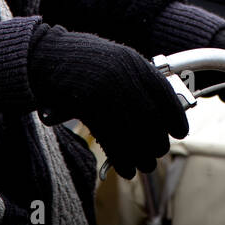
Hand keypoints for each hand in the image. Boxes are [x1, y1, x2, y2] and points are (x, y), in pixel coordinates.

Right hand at [28, 24, 188, 178]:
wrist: (44, 56)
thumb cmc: (81, 60)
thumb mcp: (115, 61)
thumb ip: (137, 81)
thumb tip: (158, 113)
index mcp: (133, 62)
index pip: (164, 92)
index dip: (175, 115)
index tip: (180, 131)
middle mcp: (123, 75)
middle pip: (150, 117)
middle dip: (157, 140)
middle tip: (160, 151)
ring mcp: (104, 92)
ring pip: (133, 132)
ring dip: (142, 154)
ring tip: (146, 166)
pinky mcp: (87, 107)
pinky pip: (112, 139)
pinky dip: (122, 158)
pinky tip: (127, 168)